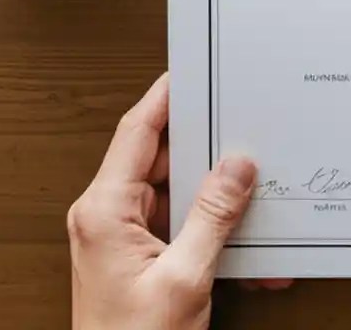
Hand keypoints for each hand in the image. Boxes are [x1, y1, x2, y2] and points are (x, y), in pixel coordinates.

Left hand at [67, 73, 292, 329]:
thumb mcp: (184, 277)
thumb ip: (214, 216)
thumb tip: (236, 167)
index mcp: (103, 211)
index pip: (136, 133)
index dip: (165, 98)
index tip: (188, 72)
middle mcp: (105, 217)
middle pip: (159, 159)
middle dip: (204, 150)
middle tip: (237, 129)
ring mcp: (119, 238)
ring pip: (173, 193)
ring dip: (213, 198)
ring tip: (247, 198)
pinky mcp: (136, 257)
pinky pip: (177, 226)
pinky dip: (210, 231)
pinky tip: (240, 244)